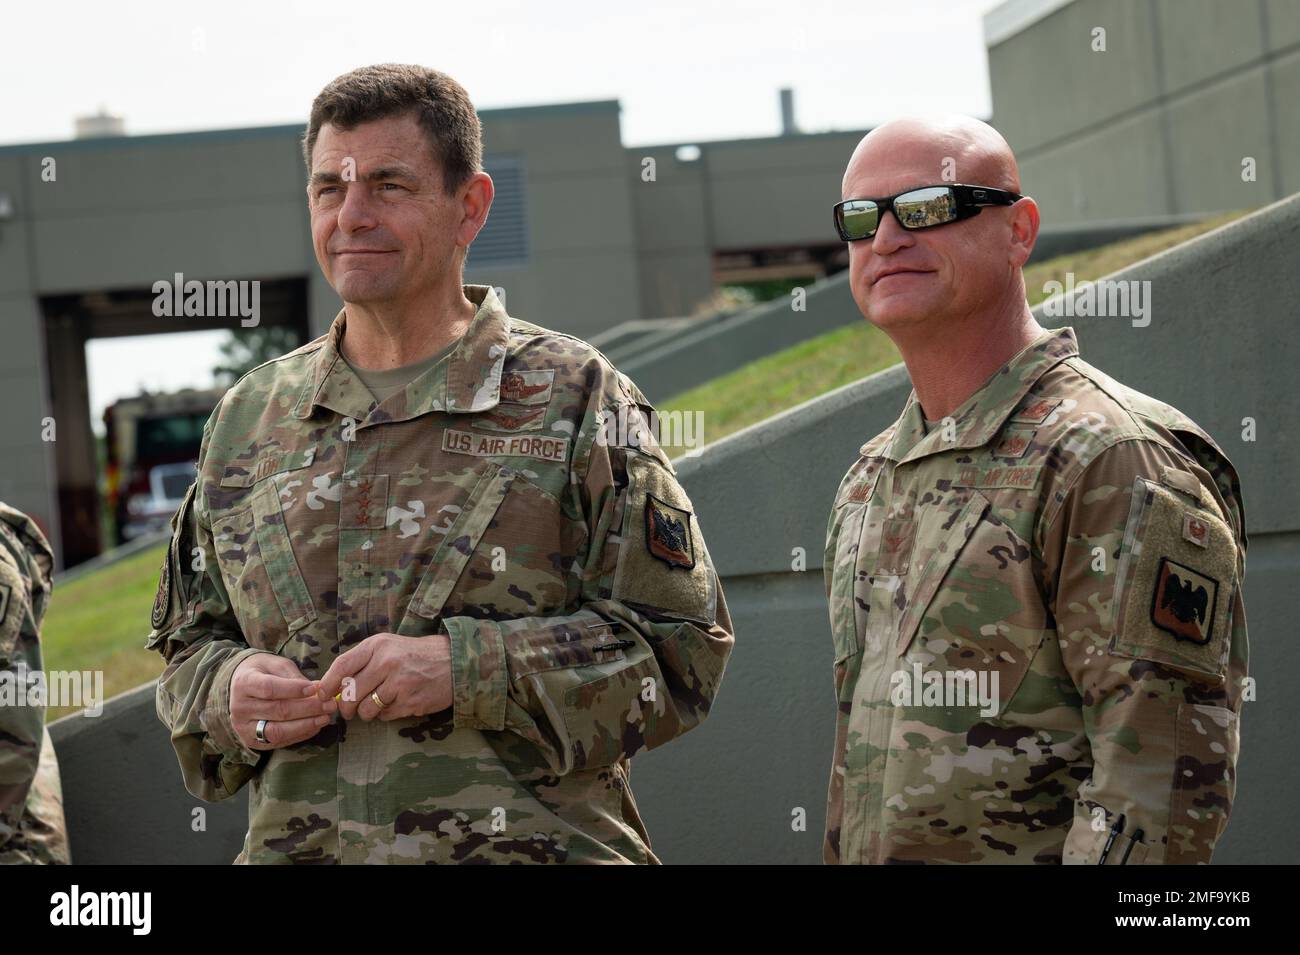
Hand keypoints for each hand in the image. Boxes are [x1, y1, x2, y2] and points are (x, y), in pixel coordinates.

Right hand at [230, 652, 330, 749]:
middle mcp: (240, 708)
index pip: (269, 688)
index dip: (293, 689)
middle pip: (277, 711)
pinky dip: (300, 734)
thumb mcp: (276, 664)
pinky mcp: (252, 741)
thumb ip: (294, 677)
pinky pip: (279, 741)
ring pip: (278, 731)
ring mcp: (244, 727)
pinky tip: (316, 725)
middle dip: (308, 708)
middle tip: (330, 704)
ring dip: (306, 725)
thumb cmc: (263, 672)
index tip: (315, 688)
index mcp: (244, 683)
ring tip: (326, 717)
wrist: (239, 687)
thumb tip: (318, 689)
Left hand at [313, 632, 452, 721]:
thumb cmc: (415, 654)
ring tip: (378, 704)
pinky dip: (386, 714)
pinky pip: (385, 716)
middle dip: (346, 707)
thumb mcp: (388, 646)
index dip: (328, 684)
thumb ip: (361, 662)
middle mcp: (387, 662)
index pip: (341, 666)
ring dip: (367, 713)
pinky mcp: (411, 701)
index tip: (322, 696)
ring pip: (366, 709)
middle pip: (350, 694)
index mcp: (378, 645)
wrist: (454, 661)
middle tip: (349, 710)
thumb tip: (330, 687)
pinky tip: (398, 703)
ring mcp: (400, 683)